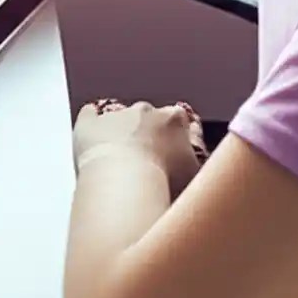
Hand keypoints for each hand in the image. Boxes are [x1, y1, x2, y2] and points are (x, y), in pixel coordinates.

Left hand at [74, 99, 206, 197]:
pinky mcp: (88, 123)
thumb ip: (204, 166)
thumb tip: (208, 170)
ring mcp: (114, 115)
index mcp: (174, 120)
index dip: (174, 137)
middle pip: (148, 117)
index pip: (179, 120)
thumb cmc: (163, 184)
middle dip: (147, 133)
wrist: (125, 186)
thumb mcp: (198, 178)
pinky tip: (92, 139)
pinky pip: (90, 115)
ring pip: (119, 117)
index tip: (172, 152)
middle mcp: (145, 111)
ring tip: (120, 159)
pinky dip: (92, 124)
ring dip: (120, 132)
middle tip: (146, 161)